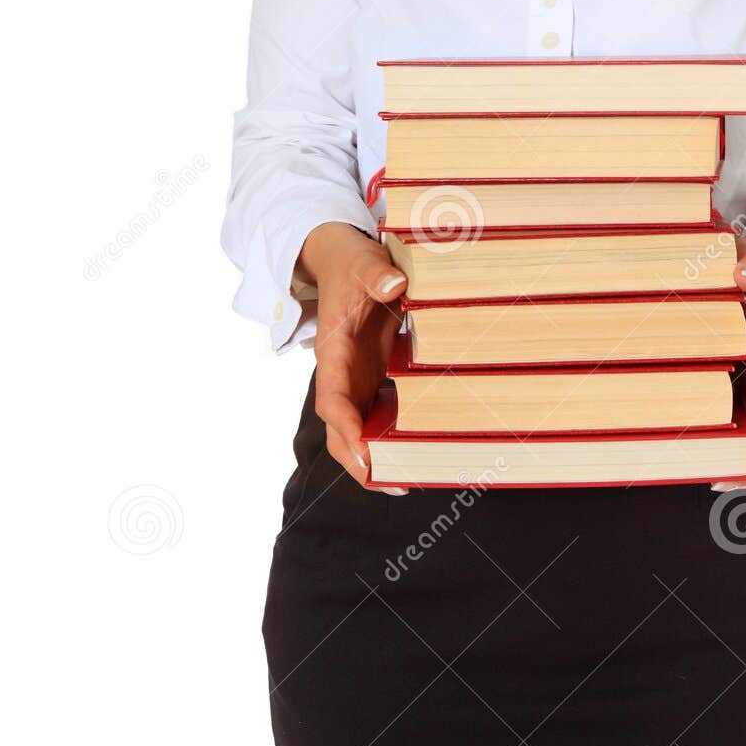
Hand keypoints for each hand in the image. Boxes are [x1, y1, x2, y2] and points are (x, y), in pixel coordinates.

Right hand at [298, 221, 409, 494]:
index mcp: (333, 350)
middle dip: (358, 460)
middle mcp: (340, 373)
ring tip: (406, 481)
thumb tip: (394, 284)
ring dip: (373, 458)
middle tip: (391, 484)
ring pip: (355, 429)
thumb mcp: (364, 262)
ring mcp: (355, 379)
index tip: (362, 449)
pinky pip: (373, 416)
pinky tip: (413, 453)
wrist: (343, 262)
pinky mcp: (370, 378)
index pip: (332, 396)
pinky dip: (387, 438)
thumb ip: (376, 273)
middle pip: (340, 427)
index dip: (344, 424)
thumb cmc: (352, 264)